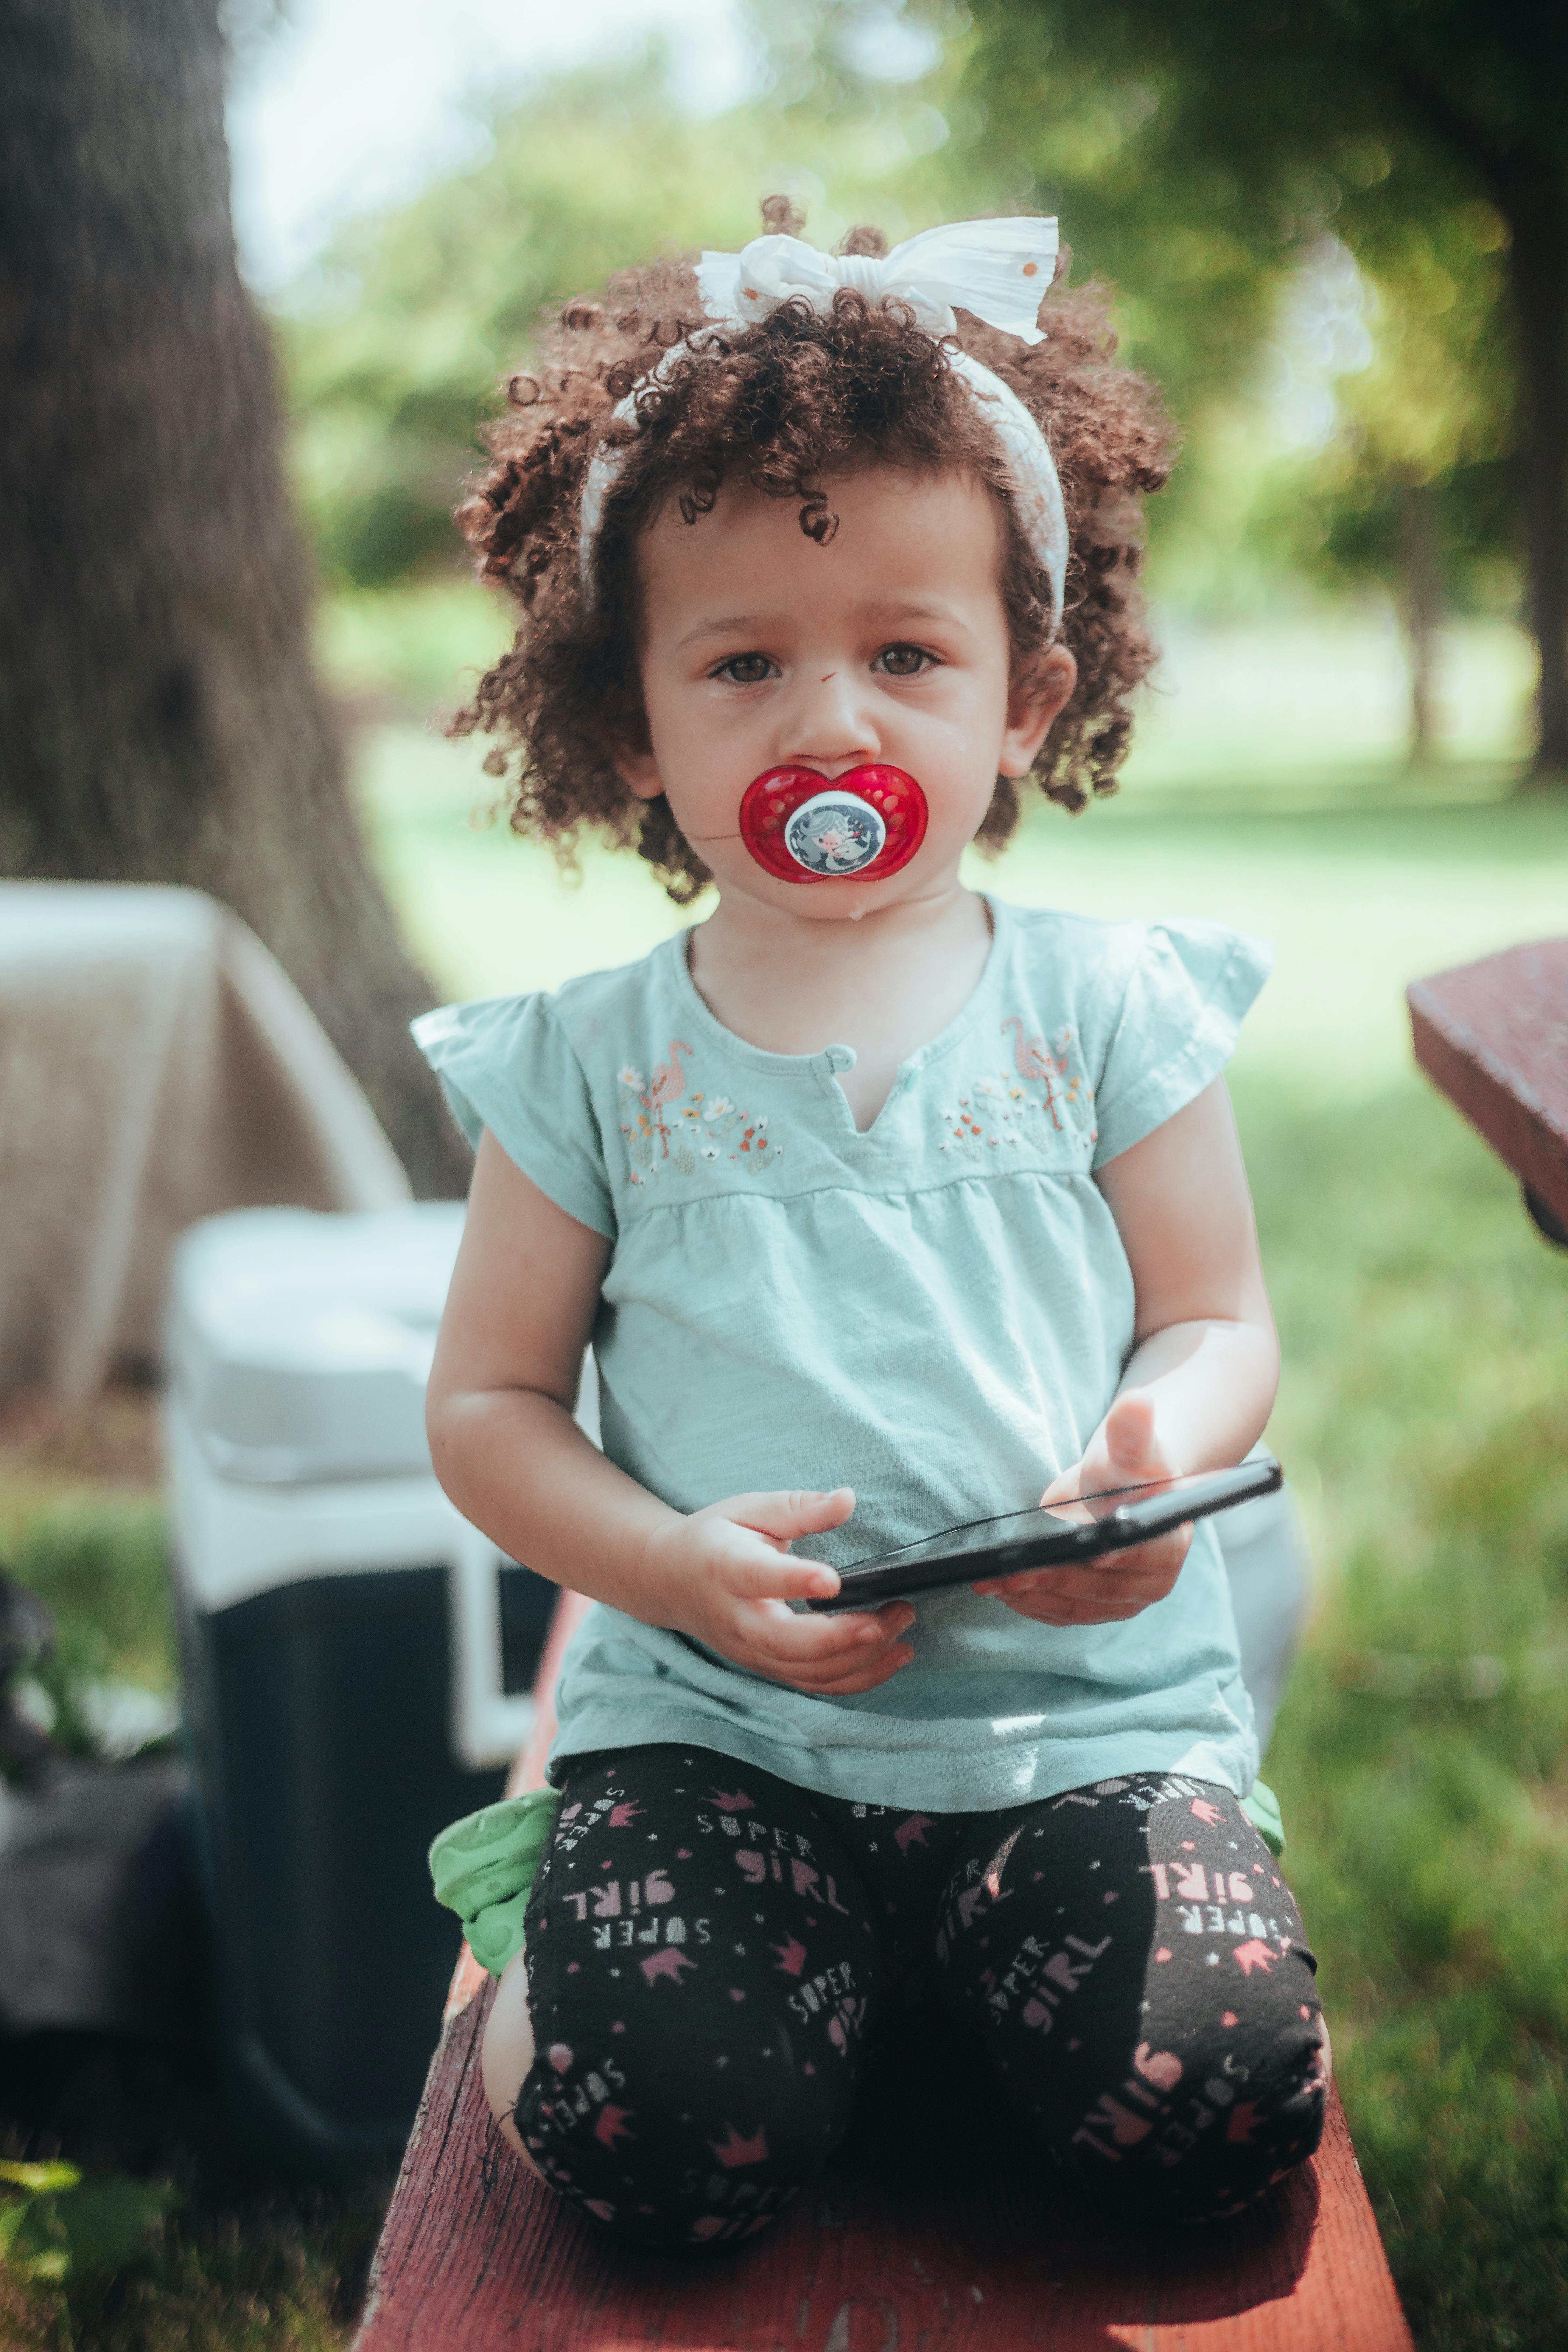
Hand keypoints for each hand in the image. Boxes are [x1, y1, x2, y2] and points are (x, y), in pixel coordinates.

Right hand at [640, 1488, 915, 1695]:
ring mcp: (751, 1651)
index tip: (835, 1579)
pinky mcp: (767, 1667)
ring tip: (903, 1631)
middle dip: (846, 1637)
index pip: (760, 1579)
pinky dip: (857, 1678)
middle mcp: (737, 1619)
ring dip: (862, 1659)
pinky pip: (814, 1684)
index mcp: (727, 1568)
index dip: (796, 1581)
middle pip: (789, 1644)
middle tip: (895, 1614)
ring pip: (807, 1672)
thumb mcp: (749, 1508)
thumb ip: (799, 1507)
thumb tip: (847, 1498)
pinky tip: (891, 1658)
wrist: (668, 1580)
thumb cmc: (715, 1537)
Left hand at [972, 1390, 1192, 1626]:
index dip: (1118, 1554)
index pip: (1145, 1552)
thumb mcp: (1129, 1446)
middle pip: (1105, 1587)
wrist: (1121, 1487)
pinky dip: (1033, 1605)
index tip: (1090, 1551)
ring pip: (1079, 1607)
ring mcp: (1127, 1599)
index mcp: (1171, 1540)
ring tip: (992, 1582)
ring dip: (1034, 1596)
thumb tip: (1137, 1402)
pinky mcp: (1099, 1609)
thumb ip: (1132, 1430)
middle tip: (1010, 1573)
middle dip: (1055, 1578)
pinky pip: (1064, 1614)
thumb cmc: (1128, 1465)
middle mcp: (1154, 1579)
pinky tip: (1004, 1591)